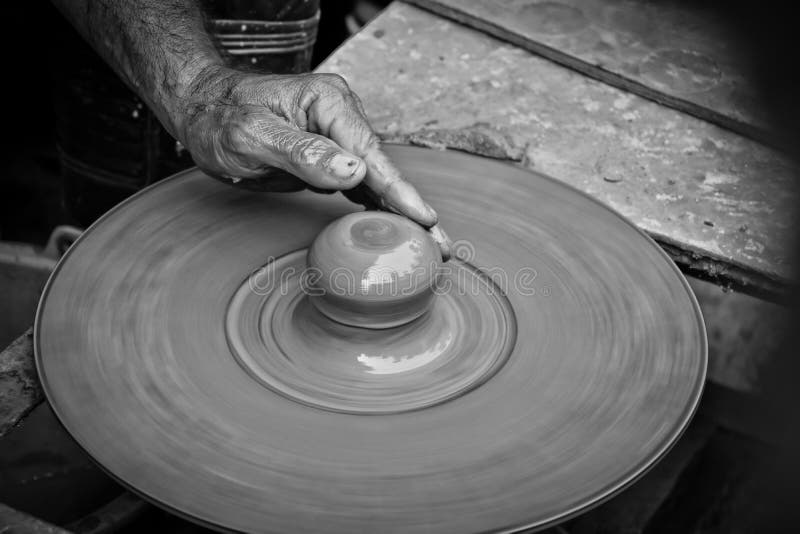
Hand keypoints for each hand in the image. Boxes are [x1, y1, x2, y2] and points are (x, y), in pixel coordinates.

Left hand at [175, 67, 450, 257]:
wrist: (202, 109)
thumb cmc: (219, 118)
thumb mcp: (251, 135)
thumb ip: (302, 152)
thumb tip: (355, 171)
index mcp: (329, 103)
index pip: (371, 153)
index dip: (399, 190)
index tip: (425, 218)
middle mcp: (341, 117)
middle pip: (384, 169)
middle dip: (413, 209)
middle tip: (441, 246)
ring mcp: (339, 136)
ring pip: (378, 180)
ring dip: (402, 214)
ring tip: (430, 246)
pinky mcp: (331, 156)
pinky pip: (362, 185)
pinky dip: (380, 209)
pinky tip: (396, 231)